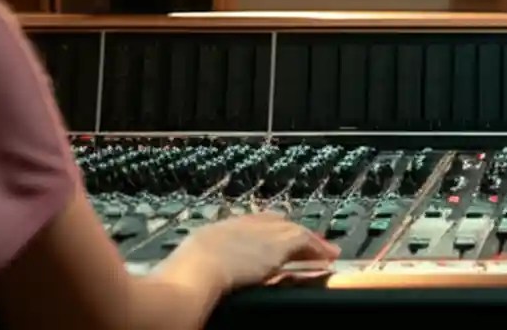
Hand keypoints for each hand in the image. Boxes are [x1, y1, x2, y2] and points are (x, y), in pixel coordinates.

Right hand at [157, 211, 339, 294]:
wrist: (190, 278)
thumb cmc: (178, 284)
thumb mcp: (185, 273)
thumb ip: (200, 271)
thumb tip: (201, 282)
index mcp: (212, 234)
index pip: (245, 226)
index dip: (264, 231)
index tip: (275, 238)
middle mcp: (236, 227)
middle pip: (272, 223)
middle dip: (289, 232)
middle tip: (306, 242)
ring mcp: (257, 234)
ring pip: (291, 231)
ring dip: (310, 242)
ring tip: (326, 252)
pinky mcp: (276, 245)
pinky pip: (304, 242)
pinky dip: (317, 249)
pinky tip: (327, 258)